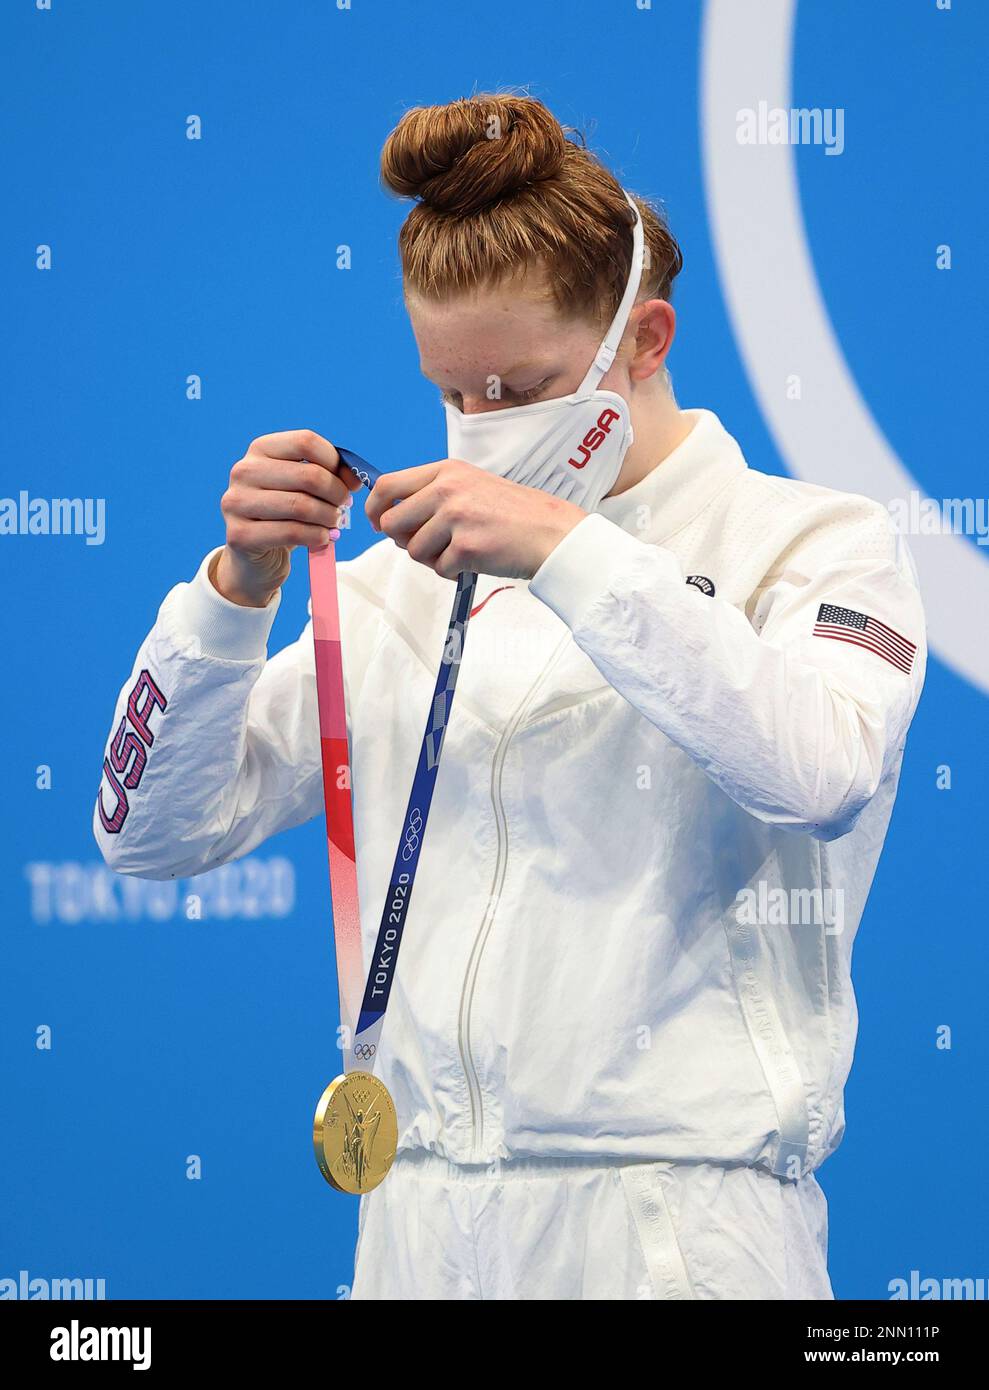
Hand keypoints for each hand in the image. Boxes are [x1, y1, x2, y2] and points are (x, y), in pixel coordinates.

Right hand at [214, 429, 362, 606]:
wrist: (256, 554)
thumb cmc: (285, 514)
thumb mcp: (305, 488)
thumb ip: (330, 475)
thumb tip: (355, 477)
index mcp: (260, 449)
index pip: (306, 442)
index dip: (335, 462)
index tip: (346, 481)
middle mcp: (243, 471)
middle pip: (309, 475)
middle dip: (336, 494)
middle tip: (343, 506)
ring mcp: (236, 502)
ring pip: (302, 506)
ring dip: (329, 517)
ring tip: (334, 523)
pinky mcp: (239, 534)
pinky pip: (292, 532)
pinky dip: (317, 536)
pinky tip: (323, 538)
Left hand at [364, 459, 585, 579]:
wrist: (550, 532)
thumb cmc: (512, 513)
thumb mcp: (470, 485)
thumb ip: (432, 494)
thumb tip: (391, 518)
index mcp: (445, 472)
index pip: (388, 485)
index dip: (374, 508)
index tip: (377, 522)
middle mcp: (447, 490)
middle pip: (392, 523)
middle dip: (404, 540)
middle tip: (430, 544)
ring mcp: (456, 518)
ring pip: (413, 550)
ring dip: (433, 558)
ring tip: (460, 550)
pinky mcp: (466, 547)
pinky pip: (439, 568)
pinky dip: (453, 571)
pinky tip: (474, 561)